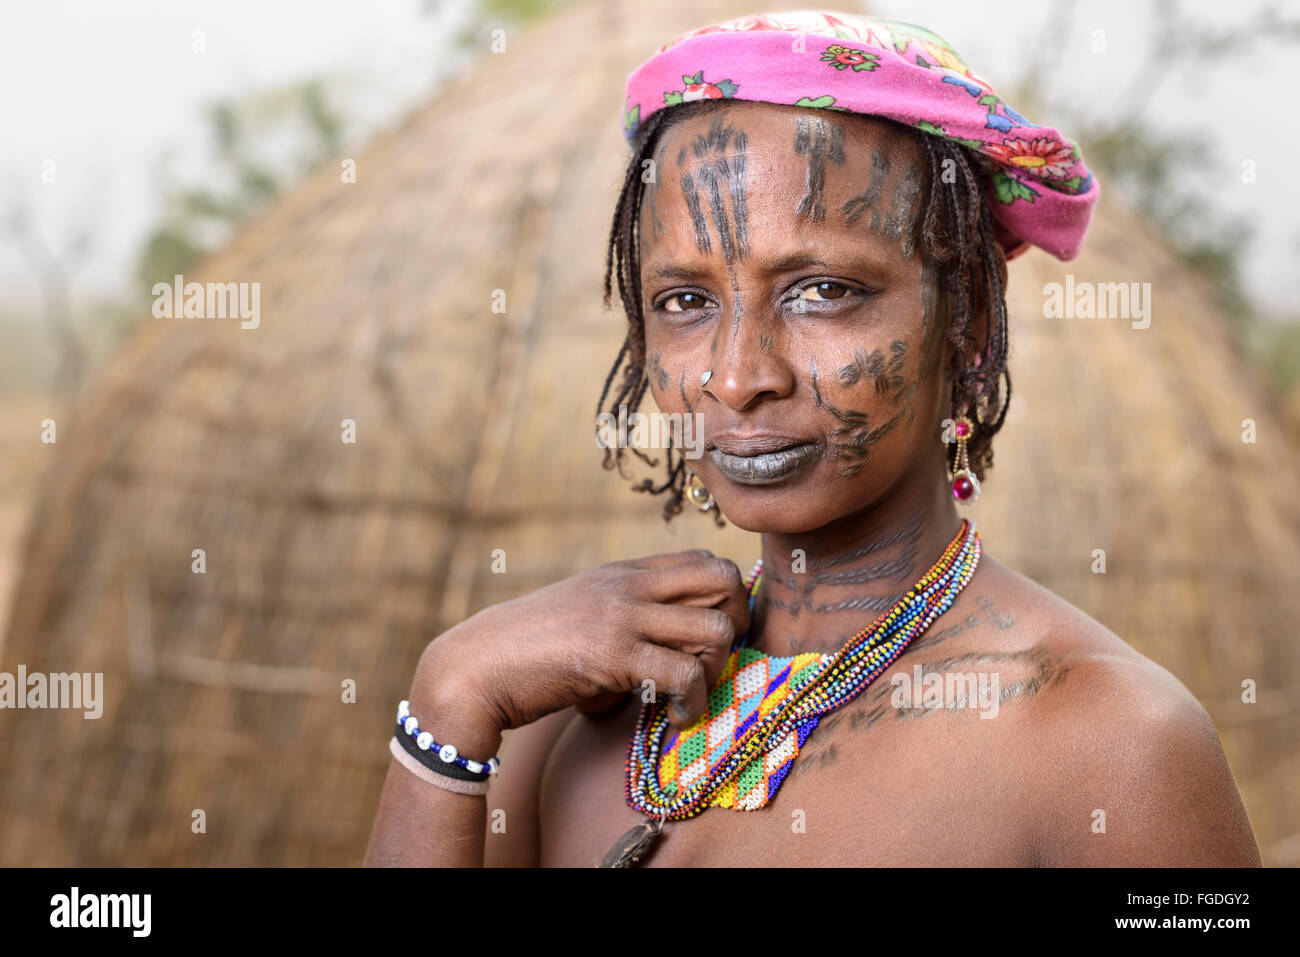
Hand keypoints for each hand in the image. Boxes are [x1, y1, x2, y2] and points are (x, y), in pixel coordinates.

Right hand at [416, 549, 750, 738]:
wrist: (474, 669)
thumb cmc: (525, 654)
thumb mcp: (582, 618)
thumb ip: (627, 625)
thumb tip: (668, 668)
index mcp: (623, 572)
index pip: (703, 560)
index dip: (724, 598)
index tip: (710, 637)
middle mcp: (629, 584)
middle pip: (724, 579)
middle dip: (738, 622)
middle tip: (715, 661)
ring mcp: (622, 616)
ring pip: (715, 628)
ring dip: (716, 670)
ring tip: (691, 696)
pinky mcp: (613, 656)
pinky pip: (685, 674)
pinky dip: (692, 703)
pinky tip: (674, 718)